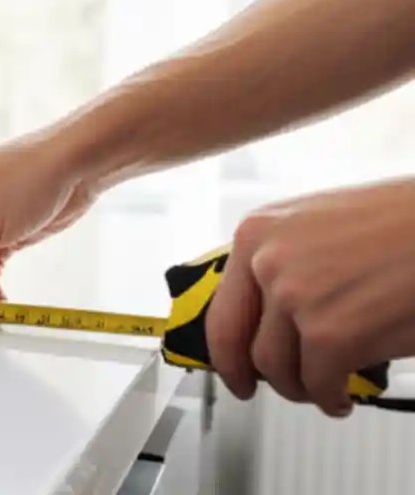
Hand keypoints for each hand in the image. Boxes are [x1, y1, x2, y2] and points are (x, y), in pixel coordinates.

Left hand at [208, 178, 414, 416]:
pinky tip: (342, 398)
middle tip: (258, 390)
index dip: (224, 349)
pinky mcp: (332, 333)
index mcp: (258, 232)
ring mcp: (296, 298)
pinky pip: (319, 383)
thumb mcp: (319, 224)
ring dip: (300, 388)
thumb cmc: (404, 222)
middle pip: (239, 344)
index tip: (230, 368)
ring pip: (278, 370)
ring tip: (322, 389)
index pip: (222, 307)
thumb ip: (287, 261)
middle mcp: (267, 262)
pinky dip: (330, 398)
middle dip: (250, 377)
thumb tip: (270, 311)